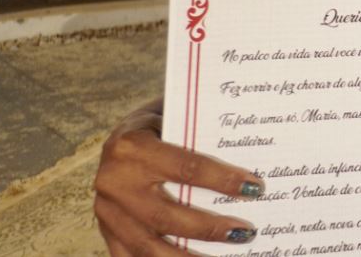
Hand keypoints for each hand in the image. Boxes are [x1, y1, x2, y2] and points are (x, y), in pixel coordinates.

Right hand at [93, 99, 265, 254]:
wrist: (119, 135)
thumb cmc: (161, 124)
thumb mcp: (175, 117)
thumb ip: (201, 137)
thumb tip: (248, 163)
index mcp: (132, 145)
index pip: (185, 167)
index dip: (221, 180)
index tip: (254, 187)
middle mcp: (114, 180)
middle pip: (166, 215)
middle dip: (208, 227)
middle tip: (244, 232)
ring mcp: (106, 210)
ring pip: (148, 245)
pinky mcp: (106, 230)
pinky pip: (131, 256)